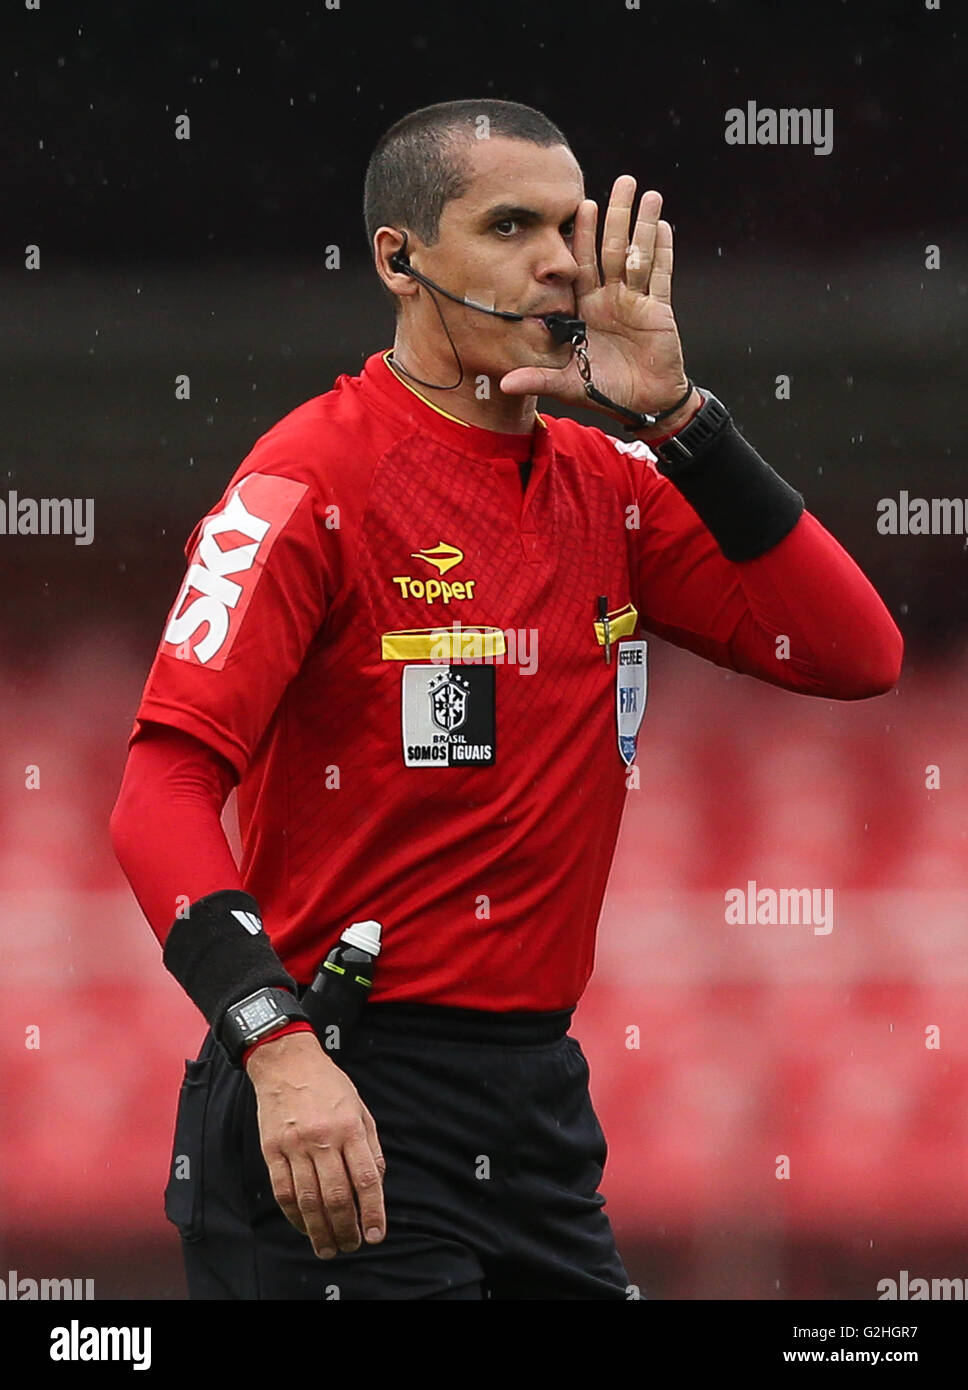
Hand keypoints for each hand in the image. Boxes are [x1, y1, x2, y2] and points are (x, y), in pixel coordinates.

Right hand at [245, 1030, 385, 1257]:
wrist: (287, 1062)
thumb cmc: (329, 1085)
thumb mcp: (360, 1108)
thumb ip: (370, 1147)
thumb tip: (375, 1185)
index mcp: (349, 1128)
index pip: (365, 1179)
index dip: (373, 1211)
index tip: (375, 1234)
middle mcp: (323, 1138)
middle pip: (336, 1196)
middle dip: (346, 1228)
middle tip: (352, 1245)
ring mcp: (294, 1145)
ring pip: (308, 1199)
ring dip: (320, 1230)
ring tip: (329, 1248)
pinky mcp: (272, 1149)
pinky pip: (283, 1191)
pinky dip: (294, 1215)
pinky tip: (304, 1227)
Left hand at [499, 177, 697, 431]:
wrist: (643, 405)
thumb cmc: (606, 390)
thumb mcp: (569, 384)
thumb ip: (538, 378)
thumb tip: (503, 384)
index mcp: (587, 309)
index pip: (583, 264)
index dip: (583, 236)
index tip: (580, 206)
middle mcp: (611, 298)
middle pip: (613, 249)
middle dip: (617, 215)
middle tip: (622, 181)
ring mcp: (636, 301)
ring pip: (640, 255)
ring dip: (644, 225)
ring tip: (649, 194)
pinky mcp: (658, 310)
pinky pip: (661, 276)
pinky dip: (664, 251)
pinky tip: (665, 225)